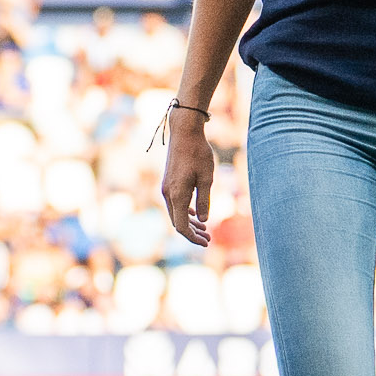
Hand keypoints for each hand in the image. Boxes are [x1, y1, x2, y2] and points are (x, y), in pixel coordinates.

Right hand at [160, 105, 217, 245]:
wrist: (184, 132)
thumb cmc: (198, 153)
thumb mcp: (206, 178)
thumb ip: (204, 200)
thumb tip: (204, 220)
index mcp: (177, 195)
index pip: (181, 226)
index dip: (193, 237)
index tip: (207, 242)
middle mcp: (168, 194)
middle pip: (177, 222)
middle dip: (192, 233)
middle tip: (208, 239)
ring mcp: (166, 188)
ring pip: (176, 213)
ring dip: (189, 223)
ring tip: (205, 228)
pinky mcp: (168, 182)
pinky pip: (175, 203)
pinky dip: (185, 212)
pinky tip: (196, 214)